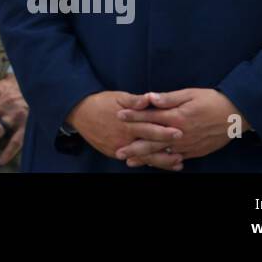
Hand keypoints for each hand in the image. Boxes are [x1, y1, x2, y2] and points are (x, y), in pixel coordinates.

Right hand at [68, 90, 182, 169]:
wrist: (79, 113)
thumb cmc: (101, 103)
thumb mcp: (117, 97)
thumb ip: (134, 100)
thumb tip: (148, 98)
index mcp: (127, 122)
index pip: (149, 128)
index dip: (164, 131)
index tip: (180, 132)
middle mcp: (124, 137)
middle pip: (148, 146)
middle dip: (166, 150)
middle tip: (182, 154)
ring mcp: (119, 147)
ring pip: (143, 157)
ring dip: (160, 161)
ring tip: (176, 164)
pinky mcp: (114, 152)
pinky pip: (133, 159)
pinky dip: (146, 162)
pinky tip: (158, 163)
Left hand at [116, 88, 245, 162]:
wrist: (236, 115)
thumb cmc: (212, 100)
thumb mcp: (190, 93)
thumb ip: (168, 98)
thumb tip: (150, 98)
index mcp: (177, 116)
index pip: (150, 116)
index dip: (133, 116)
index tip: (118, 116)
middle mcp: (180, 133)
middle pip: (153, 141)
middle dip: (134, 146)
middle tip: (118, 152)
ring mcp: (188, 145)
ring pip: (163, 153)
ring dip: (146, 158)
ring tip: (131, 162)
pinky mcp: (195, 151)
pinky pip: (176, 159)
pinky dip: (163, 162)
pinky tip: (154, 164)